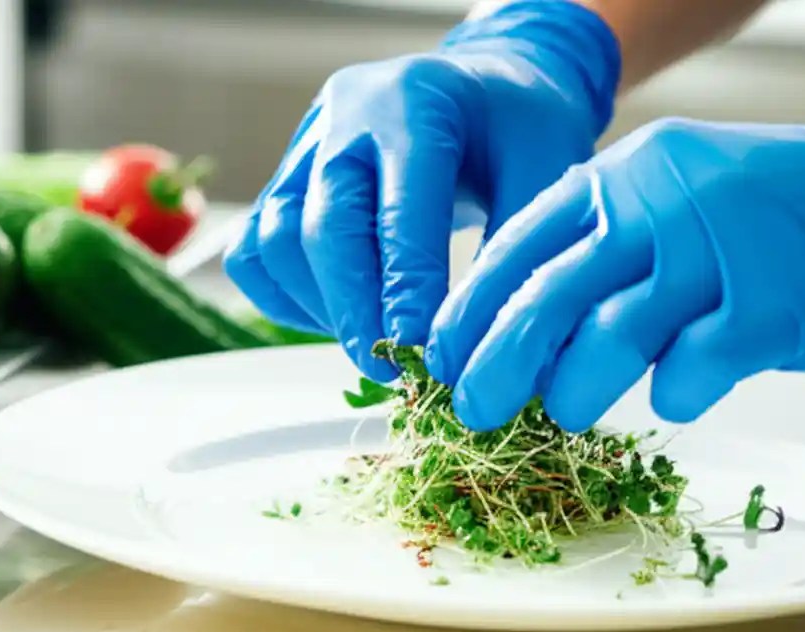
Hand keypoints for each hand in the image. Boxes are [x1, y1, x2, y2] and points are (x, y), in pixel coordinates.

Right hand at [224, 1, 620, 379]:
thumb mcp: (547, 171)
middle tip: (388, 370)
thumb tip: (477, 347)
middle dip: (354, 310)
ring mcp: (304, 146)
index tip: (420, 350)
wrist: (485, 89)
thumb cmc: (522, 129)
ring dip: (319, 308)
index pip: (399, 207)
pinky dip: (287, 297)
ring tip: (372, 346)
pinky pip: (256, 250)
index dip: (406, 286)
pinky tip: (338, 320)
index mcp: (415, 103)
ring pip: (276, 241)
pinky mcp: (284, 178)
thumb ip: (516, 249)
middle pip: (322, 226)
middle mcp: (345, 116)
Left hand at [427, 98, 804, 431]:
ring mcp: (714, 255)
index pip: (518, 246)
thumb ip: (616, 248)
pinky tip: (685, 390)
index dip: (469, 311)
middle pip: (541, 298)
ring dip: (574, 392)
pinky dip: (676, 397)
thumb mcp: (687, 196)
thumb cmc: (797, 208)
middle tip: (473, 411)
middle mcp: (659, 207)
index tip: (441, 360)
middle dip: (493, 366)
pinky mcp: (768, 311)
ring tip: (570, 412)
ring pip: (602, 344)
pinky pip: (689, 376)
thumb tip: (538, 328)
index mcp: (628, 176)